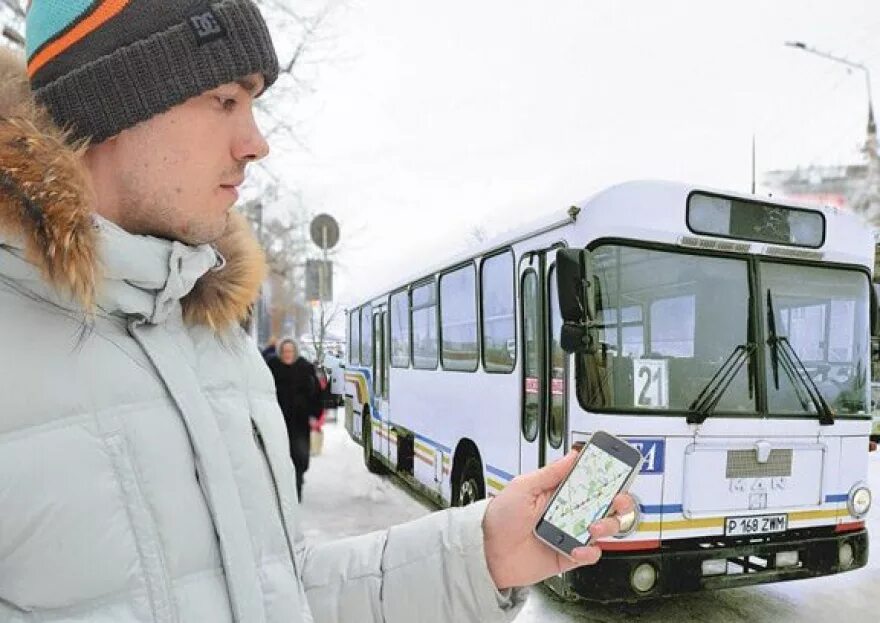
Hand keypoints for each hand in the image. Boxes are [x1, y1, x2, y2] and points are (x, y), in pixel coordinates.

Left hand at [482, 450, 633, 589]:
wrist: (487, 552)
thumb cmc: (499, 518)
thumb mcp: (523, 487)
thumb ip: (549, 473)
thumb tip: (572, 456)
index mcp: (559, 491)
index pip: (590, 480)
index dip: (607, 475)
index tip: (616, 471)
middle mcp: (568, 511)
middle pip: (606, 503)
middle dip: (618, 500)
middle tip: (615, 500)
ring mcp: (570, 533)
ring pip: (604, 527)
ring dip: (606, 525)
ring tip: (591, 527)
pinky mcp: (569, 555)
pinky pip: (591, 554)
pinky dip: (589, 552)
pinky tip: (577, 548)